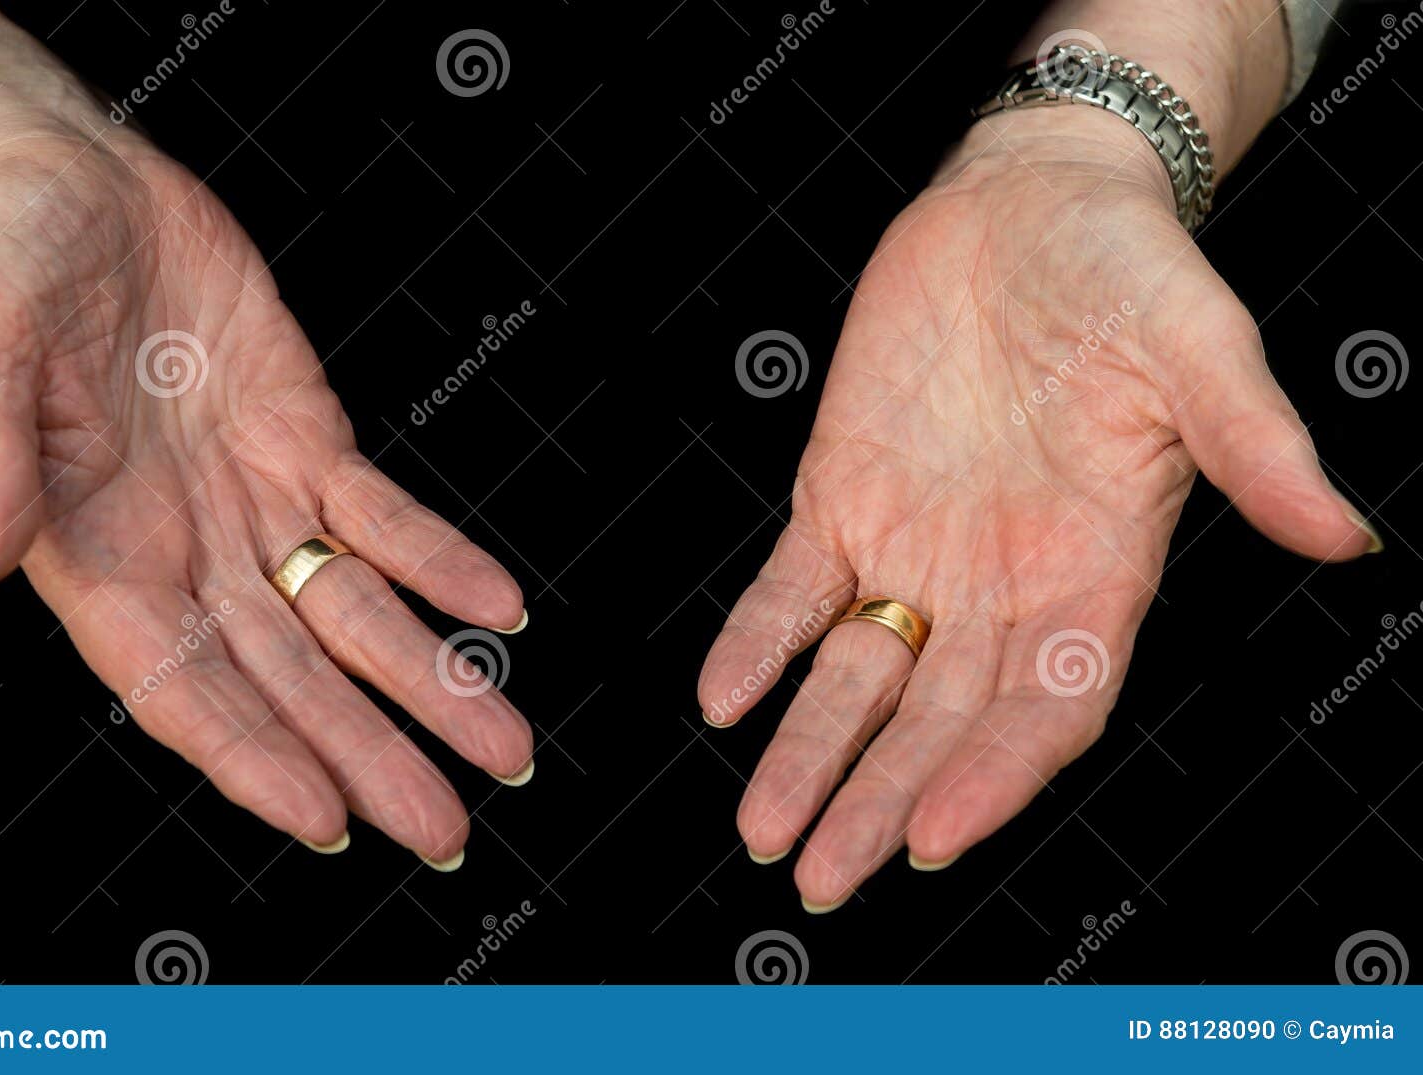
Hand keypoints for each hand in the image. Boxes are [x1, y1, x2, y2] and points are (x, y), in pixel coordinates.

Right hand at [0, 3, 533, 861]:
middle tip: (444, 831)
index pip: (182, 684)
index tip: (326, 818)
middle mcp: (185, 551)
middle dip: (368, 754)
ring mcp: (254, 501)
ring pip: (353, 615)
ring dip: (429, 682)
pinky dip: (442, 563)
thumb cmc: (4, 259)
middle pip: (289, 679)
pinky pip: (383, 516)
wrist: (71, 183)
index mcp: (94, 556)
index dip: (252, 756)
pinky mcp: (307, 440)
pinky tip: (499, 609)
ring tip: (502, 746)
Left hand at [697, 105, 1376, 910]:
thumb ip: (1254, 445)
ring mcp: (917, 547)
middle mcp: (1001, 583)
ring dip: (810, 752)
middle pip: (937, 721)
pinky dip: (758, 642)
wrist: (1029, 202)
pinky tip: (724, 697)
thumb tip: (1343, 535)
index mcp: (1095, 571)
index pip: (1045, 705)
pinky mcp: (844, 496)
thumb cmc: (1126, 270)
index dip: (992, 774)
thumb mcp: (1200, 346)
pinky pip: (792, 589)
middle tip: (823, 877)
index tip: (935, 835)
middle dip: (881, 800)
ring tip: (765, 831)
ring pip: (857, 678)